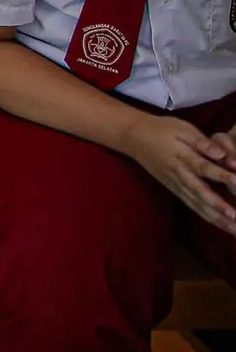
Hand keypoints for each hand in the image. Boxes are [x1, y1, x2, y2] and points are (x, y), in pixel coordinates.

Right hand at [128, 114, 235, 234]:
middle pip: (201, 193)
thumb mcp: (183, 129)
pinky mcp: (176, 191)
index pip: (204, 168)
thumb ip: (203, 142)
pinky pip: (194, 207)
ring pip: (198, 205)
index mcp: (183, 157)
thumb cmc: (162, 130)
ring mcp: (177, 186)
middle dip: (220, 207)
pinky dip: (209, 218)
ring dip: (218, 219)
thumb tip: (221, 153)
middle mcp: (180, 175)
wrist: (135, 138)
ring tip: (235, 230)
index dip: (222, 176)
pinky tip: (223, 226)